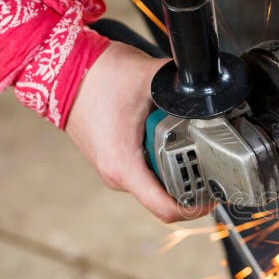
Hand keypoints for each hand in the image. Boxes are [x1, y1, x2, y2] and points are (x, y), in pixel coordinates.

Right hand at [66, 42, 212, 222]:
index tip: (215, 196)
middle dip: (191, 182)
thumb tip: (210, 89)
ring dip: (176, 167)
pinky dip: (161, 158)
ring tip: (191, 145)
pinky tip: (171, 138)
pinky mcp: (113, 159)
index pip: (166, 209)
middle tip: (211, 161)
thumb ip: (184, 88)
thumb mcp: (149, 78)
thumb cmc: (97, 76)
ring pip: (156, 181)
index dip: (197, 208)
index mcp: (125, 167)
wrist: (63, 69)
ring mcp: (113, 170)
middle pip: (166, 196)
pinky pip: (145, 169)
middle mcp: (117, 176)